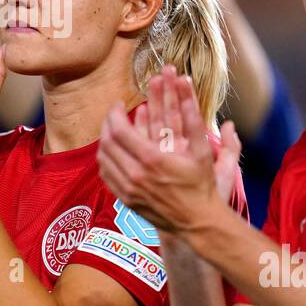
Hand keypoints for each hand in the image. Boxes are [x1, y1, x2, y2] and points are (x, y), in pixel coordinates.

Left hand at [97, 67, 241, 236]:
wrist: (198, 222)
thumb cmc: (202, 185)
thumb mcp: (203, 150)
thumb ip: (193, 116)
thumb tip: (187, 83)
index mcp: (152, 160)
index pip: (119, 129)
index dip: (115, 112)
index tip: (120, 104)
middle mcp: (135, 175)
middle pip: (107, 142)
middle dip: (107, 123)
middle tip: (114, 114)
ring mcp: (128, 190)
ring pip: (103, 158)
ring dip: (104, 140)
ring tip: (113, 130)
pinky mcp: (126, 200)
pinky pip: (106, 176)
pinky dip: (105, 160)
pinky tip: (113, 152)